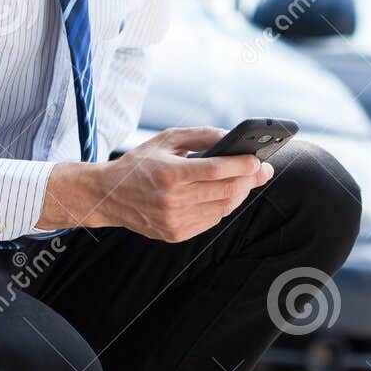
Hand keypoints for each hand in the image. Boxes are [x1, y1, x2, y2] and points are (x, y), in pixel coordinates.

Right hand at [34, 126, 274, 241]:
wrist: (108, 196)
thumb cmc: (140, 163)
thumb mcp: (166, 140)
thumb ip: (201, 136)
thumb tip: (232, 137)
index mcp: (169, 174)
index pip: (215, 171)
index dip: (242, 165)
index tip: (258, 160)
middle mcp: (172, 201)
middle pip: (225, 191)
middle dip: (248, 180)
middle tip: (262, 170)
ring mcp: (174, 221)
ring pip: (222, 208)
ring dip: (239, 194)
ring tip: (246, 180)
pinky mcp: (175, 234)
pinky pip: (211, 220)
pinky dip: (223, 207)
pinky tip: (225, 195)